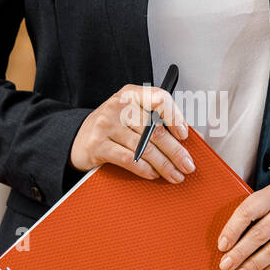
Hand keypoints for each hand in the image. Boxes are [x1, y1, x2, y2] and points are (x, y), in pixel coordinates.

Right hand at [69, 84, 195, 182]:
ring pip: (144, 147)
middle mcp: (118, 106)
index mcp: (130, 94)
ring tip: (175, 175)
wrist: (78, 139)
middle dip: (175, 151)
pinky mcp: (97, 145)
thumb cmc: (112, 128)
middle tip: (187, 165)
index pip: (159, 98)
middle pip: (154, 129)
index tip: (185, 135)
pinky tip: (153, 174)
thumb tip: (191, 137)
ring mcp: (106, 125)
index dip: (175, 117)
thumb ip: (158, 122)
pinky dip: (144, 169)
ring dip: (164, 165)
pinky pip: (128, 159)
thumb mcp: (132, 117)